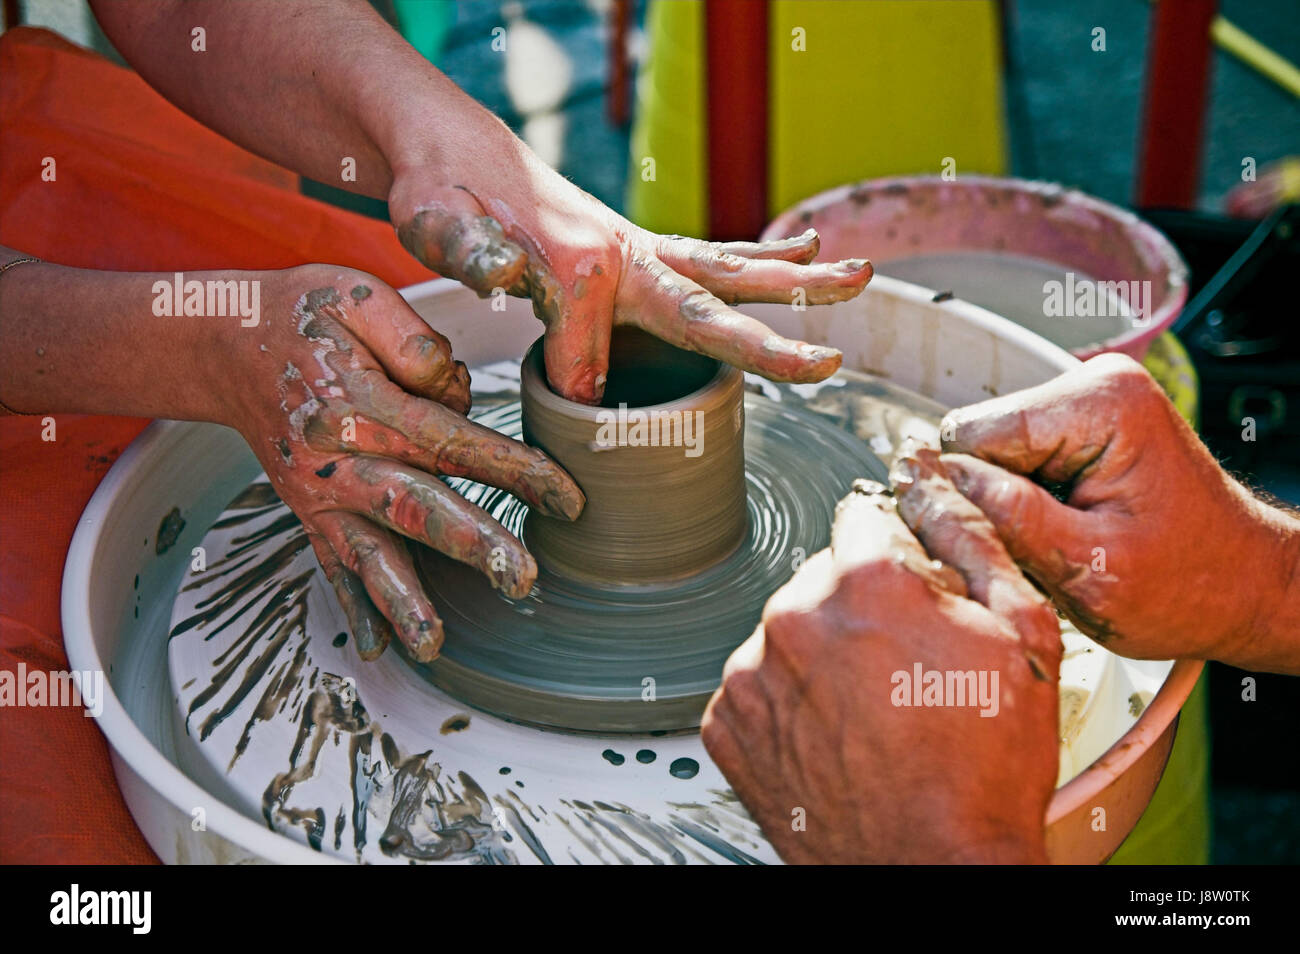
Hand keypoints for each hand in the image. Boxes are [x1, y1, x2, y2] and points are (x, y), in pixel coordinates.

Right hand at [219, 264, 583, 661]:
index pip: (453, 440)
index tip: (568, 499)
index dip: (514, 470)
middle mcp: (340, 458)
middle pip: (417, 505)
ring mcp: (320, 492)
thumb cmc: (304, 315)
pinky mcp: (308, 511)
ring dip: (402, 600)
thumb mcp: (357, 296)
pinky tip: (376, 648)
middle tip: (522, 577)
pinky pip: (332, 564)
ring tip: (432, 645)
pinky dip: (353, 606)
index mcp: (364, 403)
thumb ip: (413, 342)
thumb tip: (458, 392)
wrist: (222, 343)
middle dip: (472, 543)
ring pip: (368, 552)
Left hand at [388, 134, 872, 403]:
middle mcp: (625, 252)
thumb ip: (484, 265)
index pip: (591, 354)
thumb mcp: (439, 224)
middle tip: (827, 364)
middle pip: (712, 302)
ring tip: (859, 275)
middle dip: (770, 341)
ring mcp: (638, 248)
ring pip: (729, 271)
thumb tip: (533, 315)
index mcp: (580, 261)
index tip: (544, 400)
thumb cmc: (439, 187)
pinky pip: (710, 257)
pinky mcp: (638, 248)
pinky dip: (759, 258)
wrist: (446, 142)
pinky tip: (798, 254)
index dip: (568, 383)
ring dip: (794, 280)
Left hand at [702, 450, 1059, 863]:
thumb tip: (937, 488)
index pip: (863, 516)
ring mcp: (753, 673)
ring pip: (789, 632)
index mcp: (863, 582)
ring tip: (873, 712)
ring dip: (824, 655)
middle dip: (862, 607)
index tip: (910, 586)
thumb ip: (973, 541)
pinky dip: (790, 702)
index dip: (898, 550)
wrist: (934, 871)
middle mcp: (793, 617)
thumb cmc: (983, 771)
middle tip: (907, 668)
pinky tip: (836, 734)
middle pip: (825, 578)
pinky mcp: (729, 724)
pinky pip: (759, 685)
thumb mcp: (1022, 635)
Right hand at [940, 353, 1299, 669]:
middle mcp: (1092, 386)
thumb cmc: (1191, 586)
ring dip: (1006, 507)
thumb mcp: (1092, 570)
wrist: (1246, 586)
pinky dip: (1023, 505)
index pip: (974, 435)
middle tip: (1036, 554)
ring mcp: (1086, 403)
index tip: (992, 543)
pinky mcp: (1080, 427)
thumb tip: (936, 484)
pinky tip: (1059, 533)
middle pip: (979, 440)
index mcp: (1101, 405)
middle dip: (990, 501)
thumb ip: (1010, 520)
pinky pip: (1014, 462)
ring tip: (1055, 546)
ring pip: (989, 455)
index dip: (967, 494)